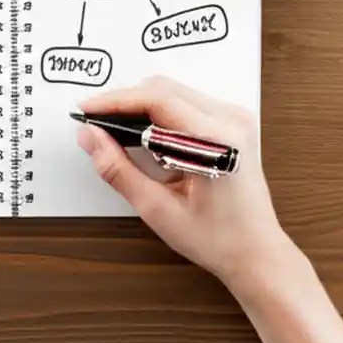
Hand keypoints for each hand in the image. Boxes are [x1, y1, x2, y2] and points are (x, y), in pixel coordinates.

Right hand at [77, 76, 289, 287]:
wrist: (256, 252)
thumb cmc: (217, 239)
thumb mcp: (157, 209)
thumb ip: (118, 169)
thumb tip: (90, 137)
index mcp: (217, 139)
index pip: (157, 99)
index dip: (116, 101)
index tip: (87, 110)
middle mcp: (231, 120)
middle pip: (165, 89)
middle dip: (125, 102)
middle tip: (95, 123)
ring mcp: (235, 119)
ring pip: (174, 92)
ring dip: (141, 106)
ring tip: (114, 131)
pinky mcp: (232, 124)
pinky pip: (187, 103)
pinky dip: (159, 113)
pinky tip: (144, 136)